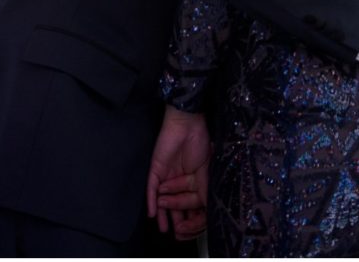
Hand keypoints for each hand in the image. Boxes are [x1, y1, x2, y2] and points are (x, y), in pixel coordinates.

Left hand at [147, 107, 208, 236]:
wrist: (189, 125)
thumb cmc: (200, 144)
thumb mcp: (208, 173)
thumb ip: (205, 193)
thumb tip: (205, 214)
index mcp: (194, 182)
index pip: (191, 206)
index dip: (192, 220)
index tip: (191, 230)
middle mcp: (179, 181)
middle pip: (177, 206)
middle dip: (178, 221)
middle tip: (178, 233)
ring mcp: (167, 176)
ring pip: (162, 200)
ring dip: (163, 215)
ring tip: (163, 228)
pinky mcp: (156, 169)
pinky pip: (151, 188)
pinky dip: (151, 201)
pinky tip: (152, 213)